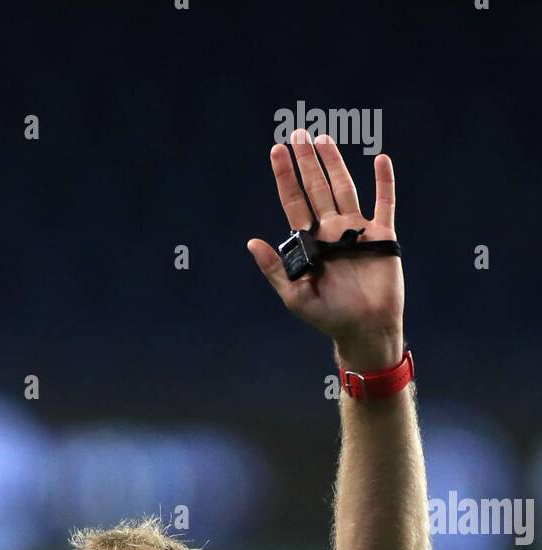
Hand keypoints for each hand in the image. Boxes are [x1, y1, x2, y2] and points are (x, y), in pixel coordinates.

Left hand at [247, 130, 403, 371]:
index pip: (294, 202)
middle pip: (317, 188)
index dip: (285, 177)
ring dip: (335, 163)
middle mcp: (332, 231)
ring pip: (345, 188)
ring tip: (323, 138)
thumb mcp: (295, 296)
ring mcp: (357, 230)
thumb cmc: (328, 316)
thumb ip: (276, 268)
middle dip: (306, 162)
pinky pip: (385, 203)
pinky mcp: (382, 236)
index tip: (276, 152)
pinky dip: (384, 183)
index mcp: (310, 243)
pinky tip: (379, 159)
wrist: (364, 329)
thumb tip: (251, 242)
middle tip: (297, 134)